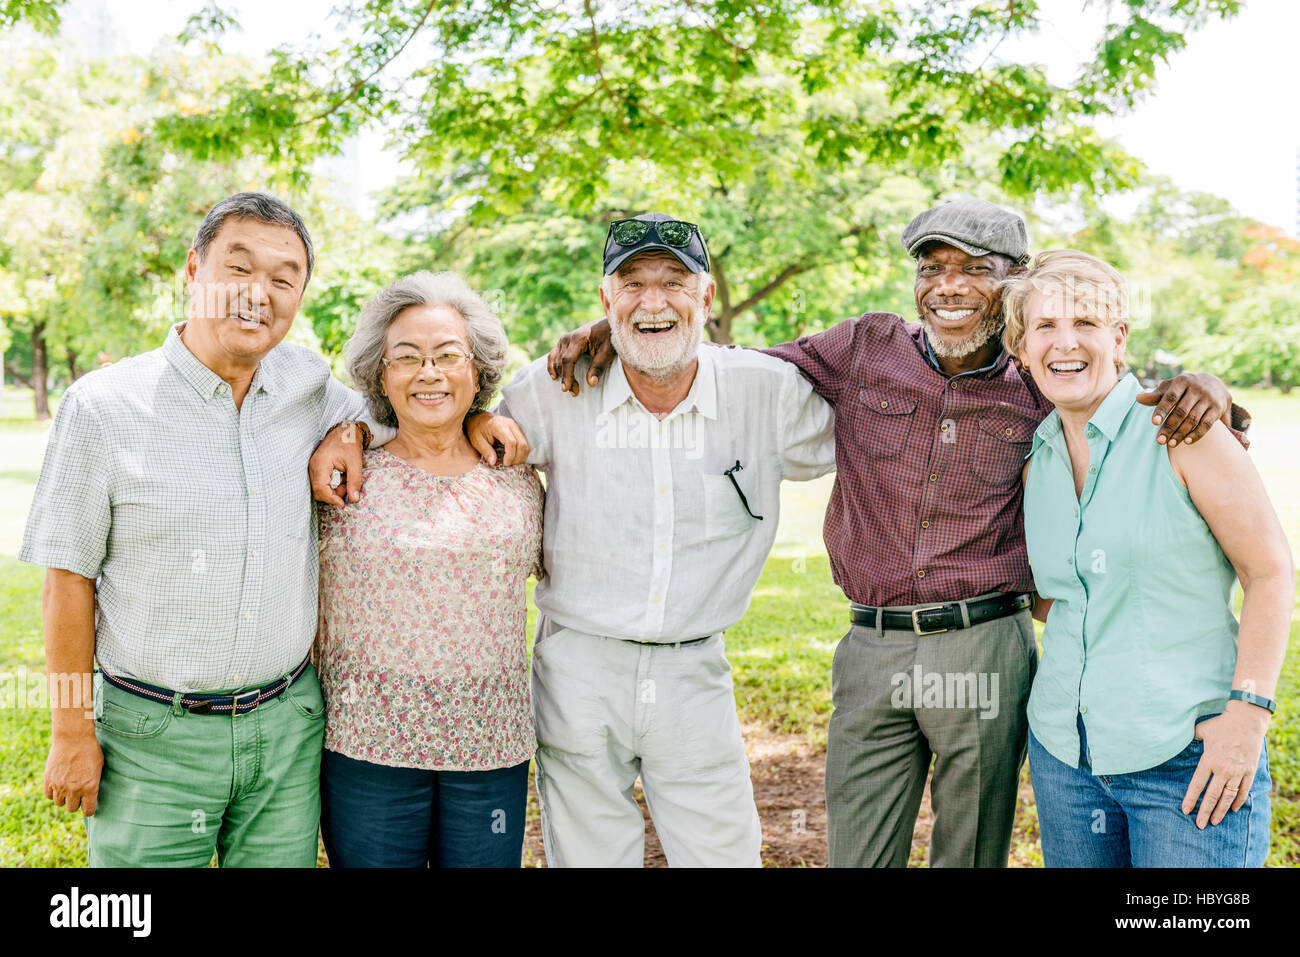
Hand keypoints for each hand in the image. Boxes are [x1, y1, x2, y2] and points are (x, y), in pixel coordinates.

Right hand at [44, 730, 102, 815]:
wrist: (73, 738)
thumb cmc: (90, 750)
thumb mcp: (99, 767)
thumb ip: (94, 783)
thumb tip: (91, 795)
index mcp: (90, 787)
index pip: (88, 810)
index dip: (88, 810)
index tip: (88, 807)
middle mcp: (74, 789)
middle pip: (71, 809)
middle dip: (76, 803)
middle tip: (78, 795)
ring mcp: (59, 785)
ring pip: (59, 803)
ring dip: (64, 798)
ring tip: (68, 789)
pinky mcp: (48, 780)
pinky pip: (48, 795)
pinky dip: (53, 793)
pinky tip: (58, 786)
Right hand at [310, 422, 366, 505]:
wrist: (346, 430)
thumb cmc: (349, 443)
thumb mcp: (355, 462)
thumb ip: (354, 481)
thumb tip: (354, 499)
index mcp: (320, 464)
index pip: (320, 488)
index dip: (331, 499)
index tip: (343, 504)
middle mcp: (313, 466)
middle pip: (318, 491)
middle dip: (332, 495)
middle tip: (347, 489)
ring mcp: (313, 466)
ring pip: (319, 487)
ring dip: (333, 490)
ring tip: (346, 482)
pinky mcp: (317, 467)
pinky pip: (321, 482)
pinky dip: (331, 484)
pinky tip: (342, 478)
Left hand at [466, 411, 530, 466]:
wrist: (479, 418)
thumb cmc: (477, 429)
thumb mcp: (477, 440)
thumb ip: (485, 451)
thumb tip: (494, 462)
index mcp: (499, 426)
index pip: (511, 442)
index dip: (510, 455)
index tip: (505, 464)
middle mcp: (511, 424)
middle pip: (522, 444)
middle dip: (517, 458)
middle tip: (508, 465)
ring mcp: (516, 427)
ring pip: (526, 444)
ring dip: (521, 456)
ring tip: (511, 462)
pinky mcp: (518, 430)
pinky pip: (525, 443)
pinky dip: (522, 453)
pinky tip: (514, 458)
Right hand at [547, 318, 613, 395]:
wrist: (605, 324)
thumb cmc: (608, 337)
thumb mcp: (607, 351)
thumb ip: (599, 366)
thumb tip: (591, 383)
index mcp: (578, 339)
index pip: (568, 360)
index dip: (567, 375)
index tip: (568, 388)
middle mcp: (567, 338)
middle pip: (561, 362)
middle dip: (565, 378)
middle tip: (574, 392)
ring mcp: (563, 340)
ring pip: (556, 360)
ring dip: (559, 374)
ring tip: (567, 388)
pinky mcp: (563, 343)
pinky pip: (553, 355)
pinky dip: (552, 366)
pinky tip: (555, 376)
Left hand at [1135, 373, 1231, 447]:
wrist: (1215, 384)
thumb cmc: (1185, 388)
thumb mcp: (1171, 387)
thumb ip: (1156, 395)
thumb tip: (1138, 398)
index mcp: (1182, 381)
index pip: (1170, 396)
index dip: (1162, 409)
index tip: (1154, 422)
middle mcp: (1197, 388)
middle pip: (1181, 411)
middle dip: (1170, 427)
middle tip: (1159, 440)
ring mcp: (1209, 398)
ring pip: (1193, 419)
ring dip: (1181, 433)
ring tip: (1171, 444)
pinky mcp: (1218, 408)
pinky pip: (1207, 424)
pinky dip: (1197, 434)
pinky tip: (1187, 441)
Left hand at [1180, 707, 1267, 827]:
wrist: (1247, 721)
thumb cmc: (1221, 724)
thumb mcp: (1201, 730)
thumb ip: (1190, 738)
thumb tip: (1176, 737)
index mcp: (1209, 760)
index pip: (1197, 785)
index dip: (1191, 799)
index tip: (1185, 810)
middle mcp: (1223, 770)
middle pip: (1212, 796)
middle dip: (1204, 811)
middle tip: (1200, 825)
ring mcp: (1238, 772)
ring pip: (1228, 796)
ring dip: (1221, 810)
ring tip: (1214, 821)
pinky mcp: (1249, 771)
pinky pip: (1244, 790)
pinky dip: (1238, 801)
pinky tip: (1233, 809)